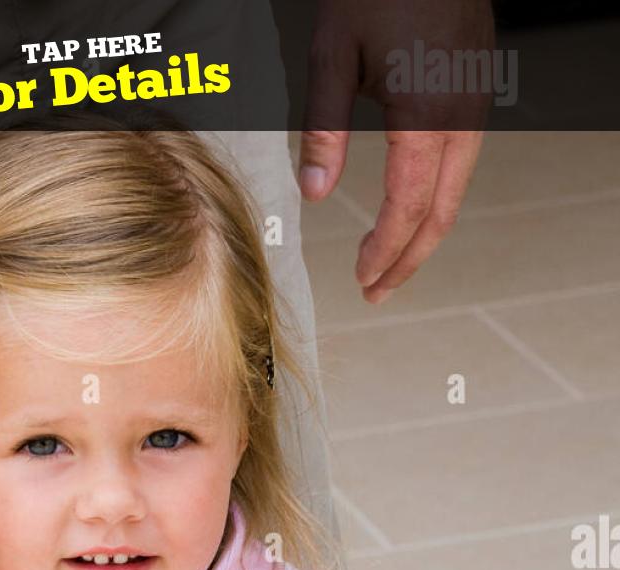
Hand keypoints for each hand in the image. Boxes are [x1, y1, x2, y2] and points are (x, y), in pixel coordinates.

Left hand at [299, 0, 491, 301]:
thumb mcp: (332, 55)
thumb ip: (323, 131)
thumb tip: (313, 196)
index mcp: (427, 114)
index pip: (407, 208)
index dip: (385, 252)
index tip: (361, 280)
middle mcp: (462, 116)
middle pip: (440, 213)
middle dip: (408, 260)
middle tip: (377, 294)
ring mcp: (476, 103)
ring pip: (455, 191)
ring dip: (423, 233)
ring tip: (390, 265)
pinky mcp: (476, 91)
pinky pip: (461, 162)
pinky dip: (436, 198)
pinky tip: (410, 212)